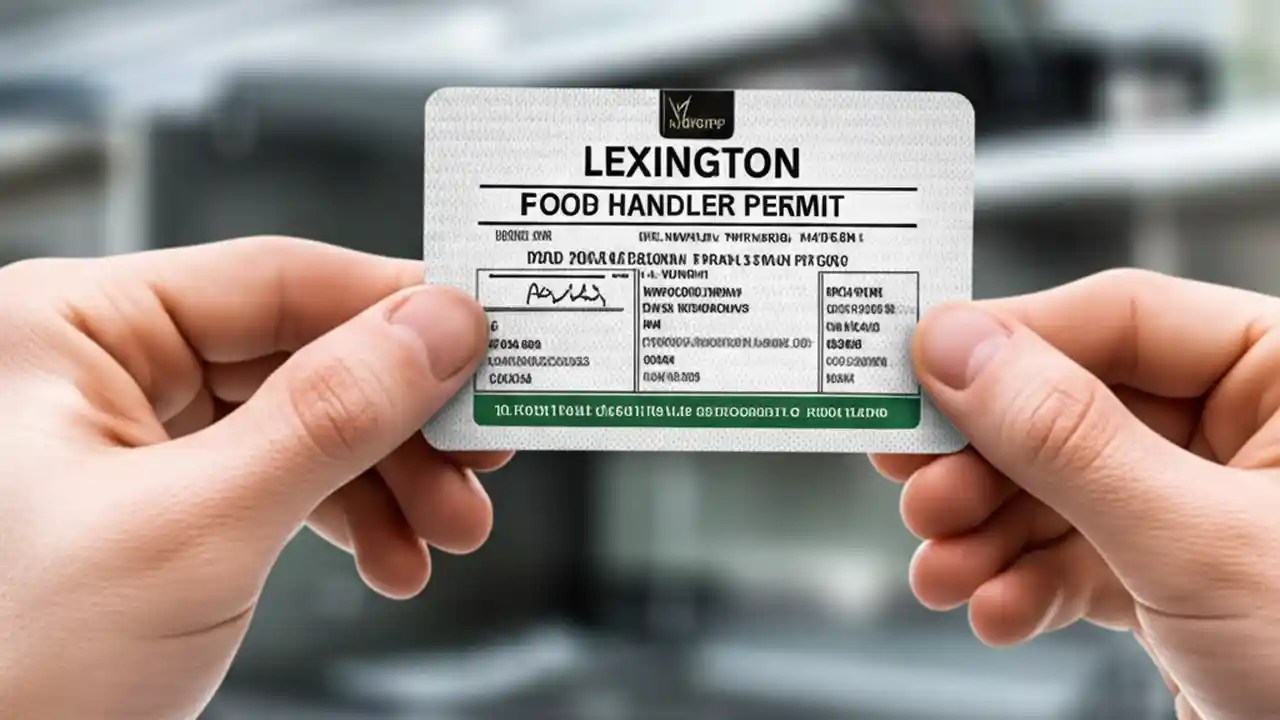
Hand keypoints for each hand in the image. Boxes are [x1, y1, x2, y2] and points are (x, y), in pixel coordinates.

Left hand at [0, 237, 507, 718]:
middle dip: (401, 426)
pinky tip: (391, 561)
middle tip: (479, 464)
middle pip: (303, 355)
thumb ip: (330, 415)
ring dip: (389, 481)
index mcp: (73, 326)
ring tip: (446, 534)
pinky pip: (279, 479)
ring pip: (303, 422)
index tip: (489, 342)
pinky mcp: (160, 498)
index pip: (275, 280)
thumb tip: (441, 327)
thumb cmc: (17, 665)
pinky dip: (347, 518)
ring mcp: (129, 435)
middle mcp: (101, 365)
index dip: (397, 309)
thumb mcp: (200, 527)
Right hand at [871, 269, 1279, 719]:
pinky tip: (995, 610)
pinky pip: (1080, 560)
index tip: (915, 375)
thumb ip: (1067, 438)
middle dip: (986, 464)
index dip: (1006, 344)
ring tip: (940, 571)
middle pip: (1070, 408)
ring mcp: (1208, 511)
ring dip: (988, 535)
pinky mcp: (1180, 582)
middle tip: (915, 490)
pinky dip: (1025, 586)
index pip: (1117, 319)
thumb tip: (957, 347)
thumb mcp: (1198, 541)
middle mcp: (1248, 433)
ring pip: (1061, 490)